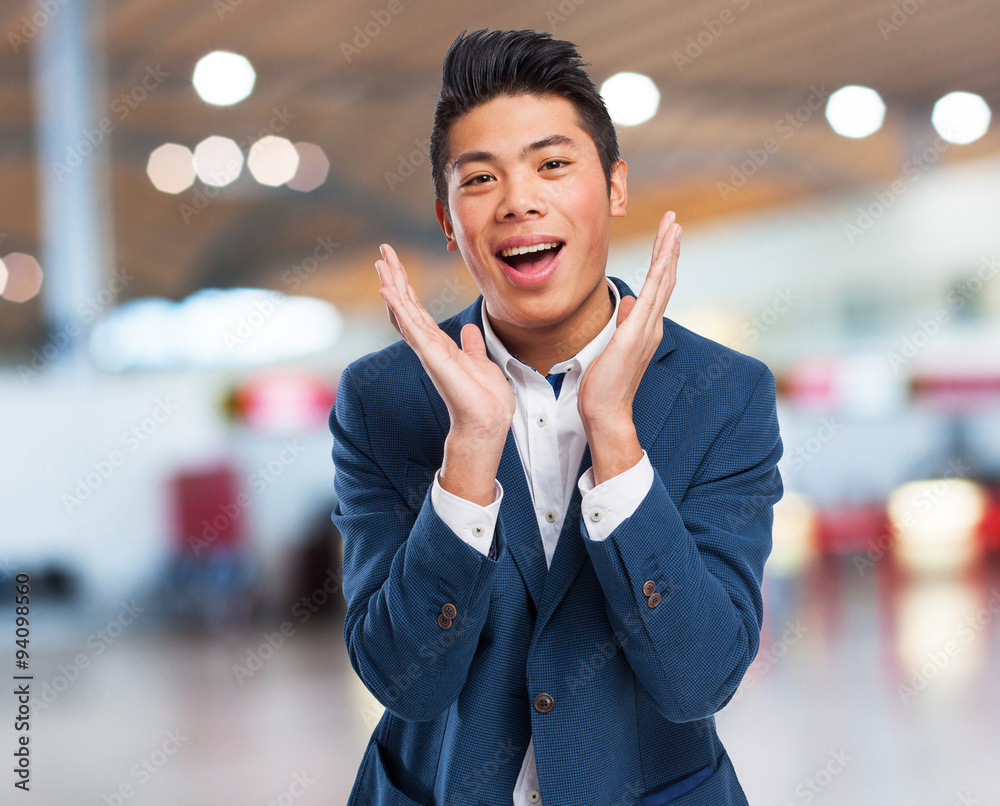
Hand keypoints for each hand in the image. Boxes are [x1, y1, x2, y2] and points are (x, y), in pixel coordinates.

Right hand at [375, 243, 514, 442]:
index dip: (406, 286)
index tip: (396, 263)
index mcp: (439, 345)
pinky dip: (399, 309)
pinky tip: (387, 291)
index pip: (417, 309)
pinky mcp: (432, 357)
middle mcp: (429, 345)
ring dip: (392, 286)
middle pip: (406, 305)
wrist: (488, 421)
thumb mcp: (480, 362)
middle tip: (383, 252)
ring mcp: (428, 351)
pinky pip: (412, 328)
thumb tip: (470, 328)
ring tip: (382, 263)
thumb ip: (471, 346)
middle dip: (395, 277)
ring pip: (405, 312)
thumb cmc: (484, 398)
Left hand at [578, 210, 680, 430]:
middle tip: (674, 220)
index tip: (665, 236)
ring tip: (673, 226)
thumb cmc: (605, 385)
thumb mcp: (612, 345)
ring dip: (668, 253)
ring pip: (661, 283)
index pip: (656, 287)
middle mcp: (652, 326)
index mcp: (645, 328)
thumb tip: (626, 303)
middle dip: (669, 248)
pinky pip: (652, 298)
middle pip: (664, 279)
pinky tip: (664, 255)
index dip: (662, 260)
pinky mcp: (636, 334)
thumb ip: (623, 322)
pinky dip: (660, 274)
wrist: (605, 412)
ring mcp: (647, 329)